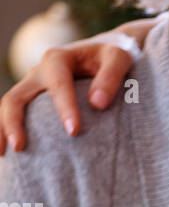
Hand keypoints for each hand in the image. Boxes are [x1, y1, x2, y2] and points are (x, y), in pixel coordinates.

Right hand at [0, 20, 152, 154]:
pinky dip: (9, 130)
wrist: (105, 52)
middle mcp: (39, 71)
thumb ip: (111, 77)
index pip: (58, 84)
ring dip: (3, 129)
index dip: (65, 108)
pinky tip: (10, 153)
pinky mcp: (35, 98)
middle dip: (15, 122)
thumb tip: (97, 104)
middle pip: (16, 96)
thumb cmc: (113, 56)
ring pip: (10, 106)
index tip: (74, 132)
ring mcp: (34, 85)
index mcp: (58, 58)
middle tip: (19, 147)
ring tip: (6, 154)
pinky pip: (17, 113)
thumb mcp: (118, 58)